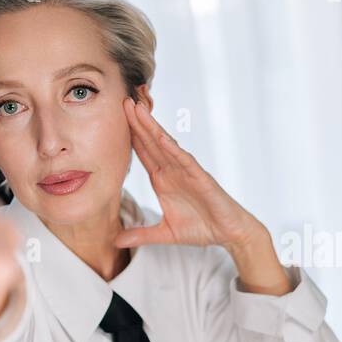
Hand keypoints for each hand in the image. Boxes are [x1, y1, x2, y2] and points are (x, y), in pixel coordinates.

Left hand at [119, 97, 291, 294]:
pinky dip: (173, 149)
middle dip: (137, 122)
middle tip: (122, 100)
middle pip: (151, 142)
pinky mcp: (201, 178)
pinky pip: (185, 161)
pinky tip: (161, 137)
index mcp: (163, 179)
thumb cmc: (202, 228)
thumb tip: (114, 242)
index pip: (142, 153)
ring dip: (152, 127)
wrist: (229, 233)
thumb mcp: (165, 234)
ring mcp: (187, 172)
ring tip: (138, 109)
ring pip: (166, 145)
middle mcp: (173, 171)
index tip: (112, 119)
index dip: (129, 136)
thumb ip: (140, 235)